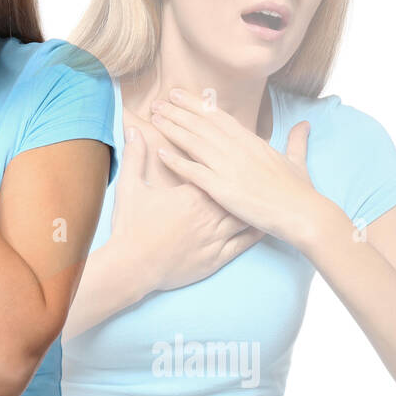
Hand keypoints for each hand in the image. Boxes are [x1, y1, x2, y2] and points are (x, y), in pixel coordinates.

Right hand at [110, 120, 264, 294]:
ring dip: (255, 203)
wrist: (132, 266)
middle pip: (236, 190)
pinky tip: (264, 223)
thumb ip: (134, 156)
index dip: (225, 160)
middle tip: (257, 169)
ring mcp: (217, 236)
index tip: (233, 151)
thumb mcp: (129, 187)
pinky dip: (256, 230)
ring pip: (245, 214)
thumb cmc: (131, 227)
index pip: (216, 170)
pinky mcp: (218, 257)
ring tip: (266, 193)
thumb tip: (133, 129)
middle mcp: (210, 213)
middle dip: (246, 179)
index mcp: (193, 194)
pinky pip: (245, 242)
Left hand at [150, 88, 329, 245]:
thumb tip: (304, 124)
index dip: (196, 104)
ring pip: (194, 142)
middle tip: (157, 102)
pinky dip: (177, 162)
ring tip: (155, 118)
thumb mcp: (298, 160)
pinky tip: (161, 153)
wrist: (303, 213)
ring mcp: (229, 168)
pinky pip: (194, 172)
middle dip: (178, 111)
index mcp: (252, 142)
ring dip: (172, 129)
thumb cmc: (300, 191)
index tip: (179, 95)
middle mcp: (238, 150)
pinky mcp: (223, 189)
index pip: (218, 117)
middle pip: (201, 125)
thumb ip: (296, 141)